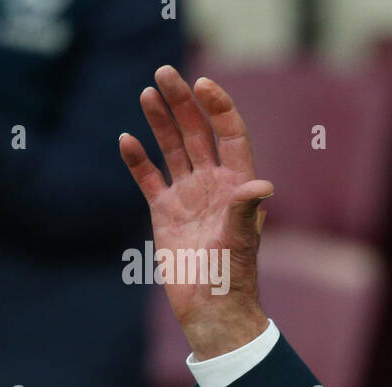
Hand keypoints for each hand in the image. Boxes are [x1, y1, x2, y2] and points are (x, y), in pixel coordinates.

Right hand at [118, 65, 273, 358]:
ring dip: (161, 123)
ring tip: (147, 93)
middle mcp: (214, 186)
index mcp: (237, 186)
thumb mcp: (239, 241)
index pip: (230, 136)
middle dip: (183, 104)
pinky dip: (138, 160)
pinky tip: (127, 139)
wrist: (212, 309)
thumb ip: (246, 210)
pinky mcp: (165, 214)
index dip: (219, 108)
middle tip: (165, 73)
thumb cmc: (233, 278)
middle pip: (198, 134)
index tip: (203, 84)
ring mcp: (189, 198)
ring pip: (173, 150)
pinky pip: (149, 179)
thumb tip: (264, 187)